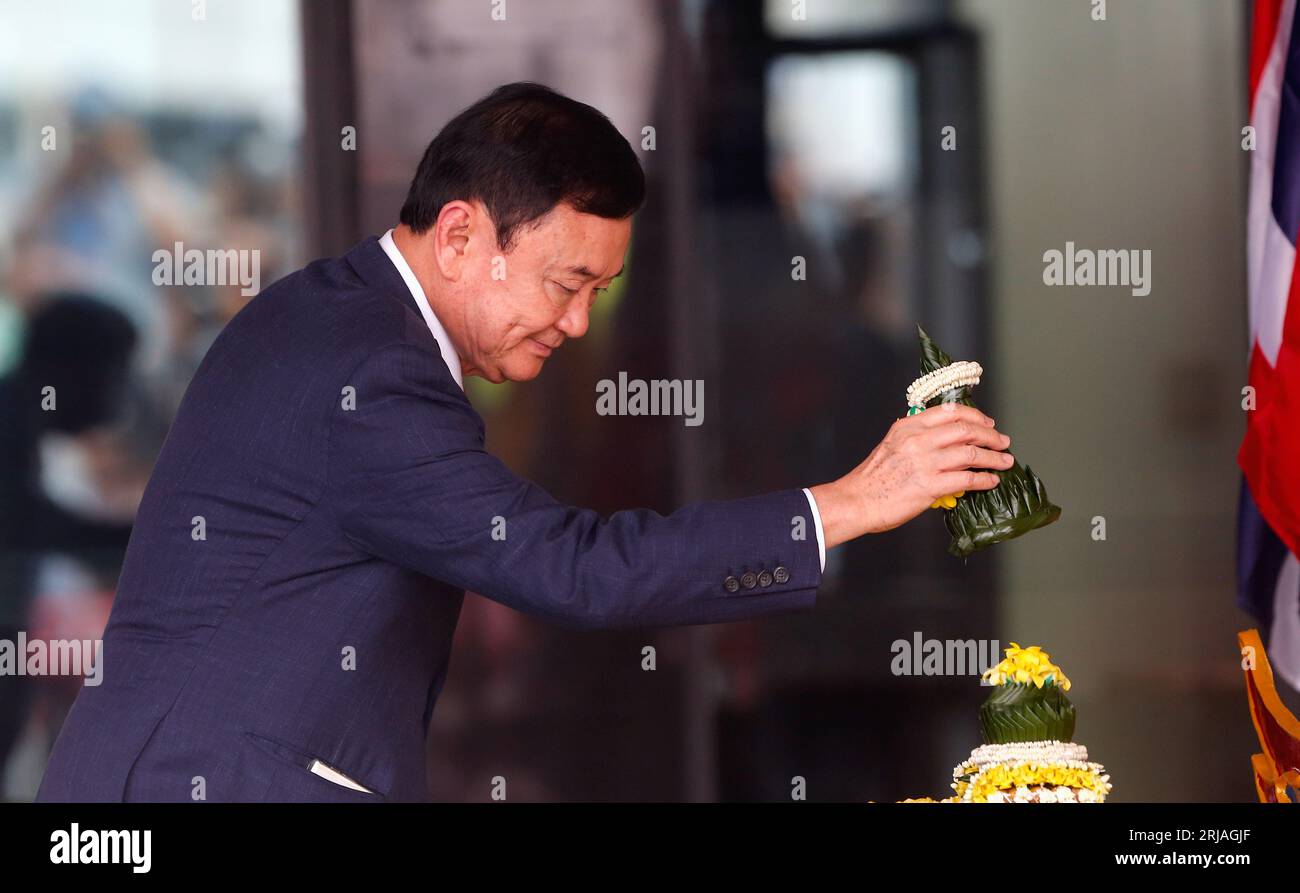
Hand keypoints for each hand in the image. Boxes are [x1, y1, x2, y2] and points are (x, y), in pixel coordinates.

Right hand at [808, 402, 1013, 549]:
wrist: (856, 501)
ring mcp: (925, 462)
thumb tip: (948, 443)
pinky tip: (991, 480)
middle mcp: (918, 439)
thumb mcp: (892, 445)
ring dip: (994, 457)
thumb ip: (917, 439)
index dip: (975, 416)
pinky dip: (984, 479)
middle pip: (966, 430)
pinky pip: (967, 478)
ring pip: (971, 453)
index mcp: (908, 426)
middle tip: (1003, 442)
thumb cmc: (873, 478)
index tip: (988, 424)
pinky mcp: (930, 485)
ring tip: (1005, 461)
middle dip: (991, 436)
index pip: (950, 412)